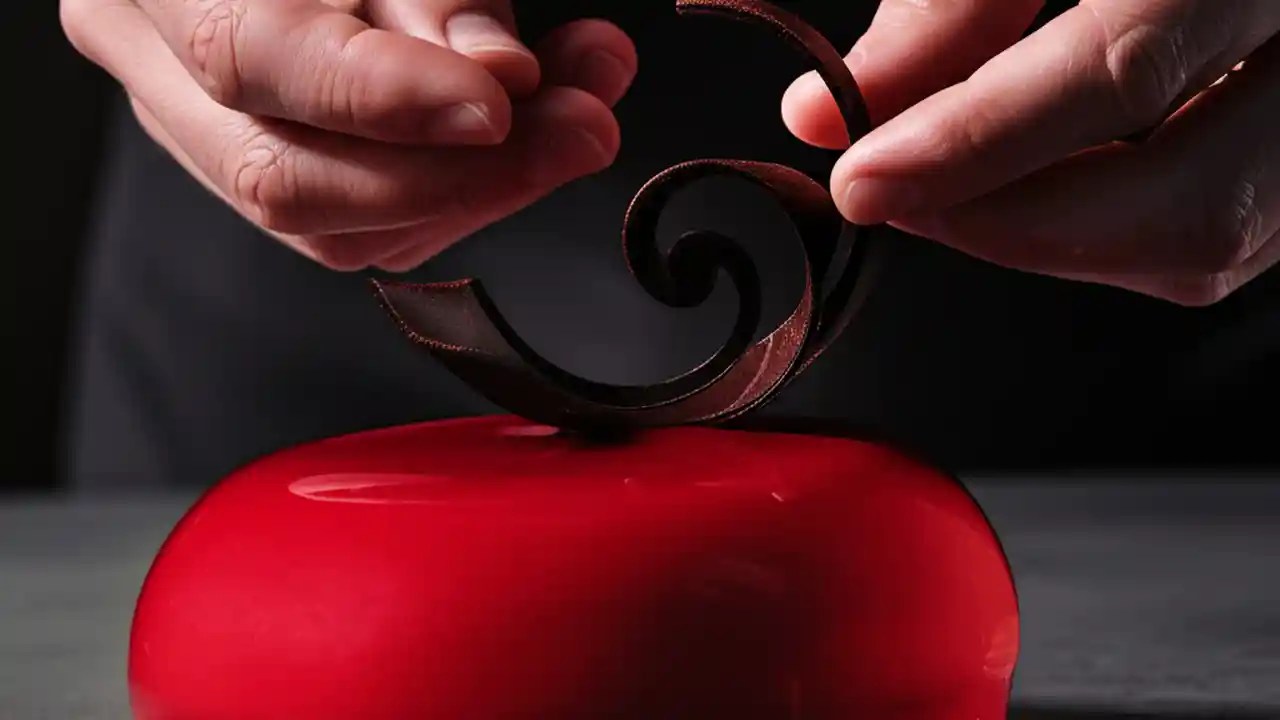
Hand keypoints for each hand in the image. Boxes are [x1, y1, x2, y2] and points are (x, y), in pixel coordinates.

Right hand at [61, 0, 636, 270]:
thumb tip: (500, 72)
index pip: (248, 59)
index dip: (382, 94)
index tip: (499, 100)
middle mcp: (155, 75)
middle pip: (285, 179)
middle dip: (456, 173)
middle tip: (581, 126)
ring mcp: (204, 139)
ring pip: (334, 227)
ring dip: (481, 188)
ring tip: (581, 117)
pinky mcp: (278, 175)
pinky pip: (367, 226)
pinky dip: (464, 193)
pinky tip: (531, 142)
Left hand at [782, 0, 1279, 305]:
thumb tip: (841, 108)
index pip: (1123, 64)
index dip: (982, 141)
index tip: (867, 176)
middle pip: (1192, 193)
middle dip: (1014, 220)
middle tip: (895, 191)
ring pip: (1214, 233)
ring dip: (1056, 236)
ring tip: (951, 186)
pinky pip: (1225, 231)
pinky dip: (1109, 230)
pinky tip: (1035, 181)